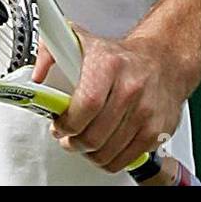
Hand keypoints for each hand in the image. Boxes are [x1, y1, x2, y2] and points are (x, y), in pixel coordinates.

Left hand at [34, 24, 190, 174]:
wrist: (163, 61)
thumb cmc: (119, 56)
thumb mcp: (81, 42)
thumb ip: (51, 52)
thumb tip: (37, 75)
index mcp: (108, 64)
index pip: (87, 104)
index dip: (68, 122)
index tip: (59, 125)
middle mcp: (130, 88)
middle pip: (94, 134)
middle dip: (74, 142)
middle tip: (67, 138)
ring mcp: (146, 112)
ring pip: (108, 152)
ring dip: (89, 153)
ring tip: (83, 142)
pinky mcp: (157, 131)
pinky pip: (125, 159)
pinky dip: (109, 160)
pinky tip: (103, 147)